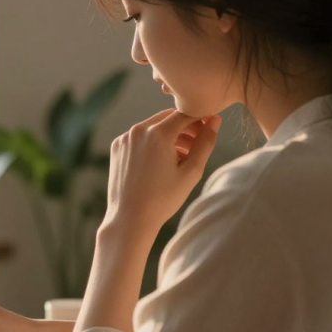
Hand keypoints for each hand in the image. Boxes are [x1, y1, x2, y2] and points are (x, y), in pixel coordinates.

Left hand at [104, 109, 220, 236]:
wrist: (130, 218)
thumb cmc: (163, 198)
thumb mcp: (192, 171)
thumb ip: (205, 142)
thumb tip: (215, 120)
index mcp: (157, 133)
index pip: (186, 114)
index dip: (201, 119)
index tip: (210, 129)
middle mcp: (138, 130)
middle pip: (168, 118)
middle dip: (185, 127)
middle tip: (198, 144)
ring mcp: (124, 138)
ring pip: (154, 127)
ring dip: (170, 135)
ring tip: (182, 156)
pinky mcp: (117, 147)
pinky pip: (140, 137)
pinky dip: (153, 143)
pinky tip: (162, 162)